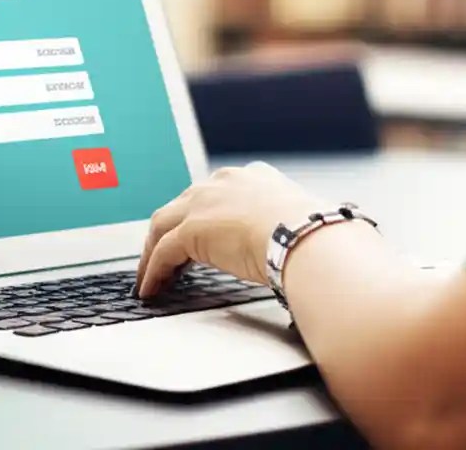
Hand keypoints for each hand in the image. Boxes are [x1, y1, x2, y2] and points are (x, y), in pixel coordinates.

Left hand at [135, 162, 327, 297]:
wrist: (308, 239)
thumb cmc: (315, 237)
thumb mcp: (297, 223)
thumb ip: (282, 228)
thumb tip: (291, 248)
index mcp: (252, 177)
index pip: (214, 193)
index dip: (201, 213)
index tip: (197, 232)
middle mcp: (223, 182)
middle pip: (182, 205)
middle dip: (170, 230)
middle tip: (162, 254)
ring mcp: (204, 203)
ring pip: (163, 226)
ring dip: (153, 251)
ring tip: (150, 275)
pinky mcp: (192, 229)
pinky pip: (162, 252)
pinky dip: (153, 271)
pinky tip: (151, 288)